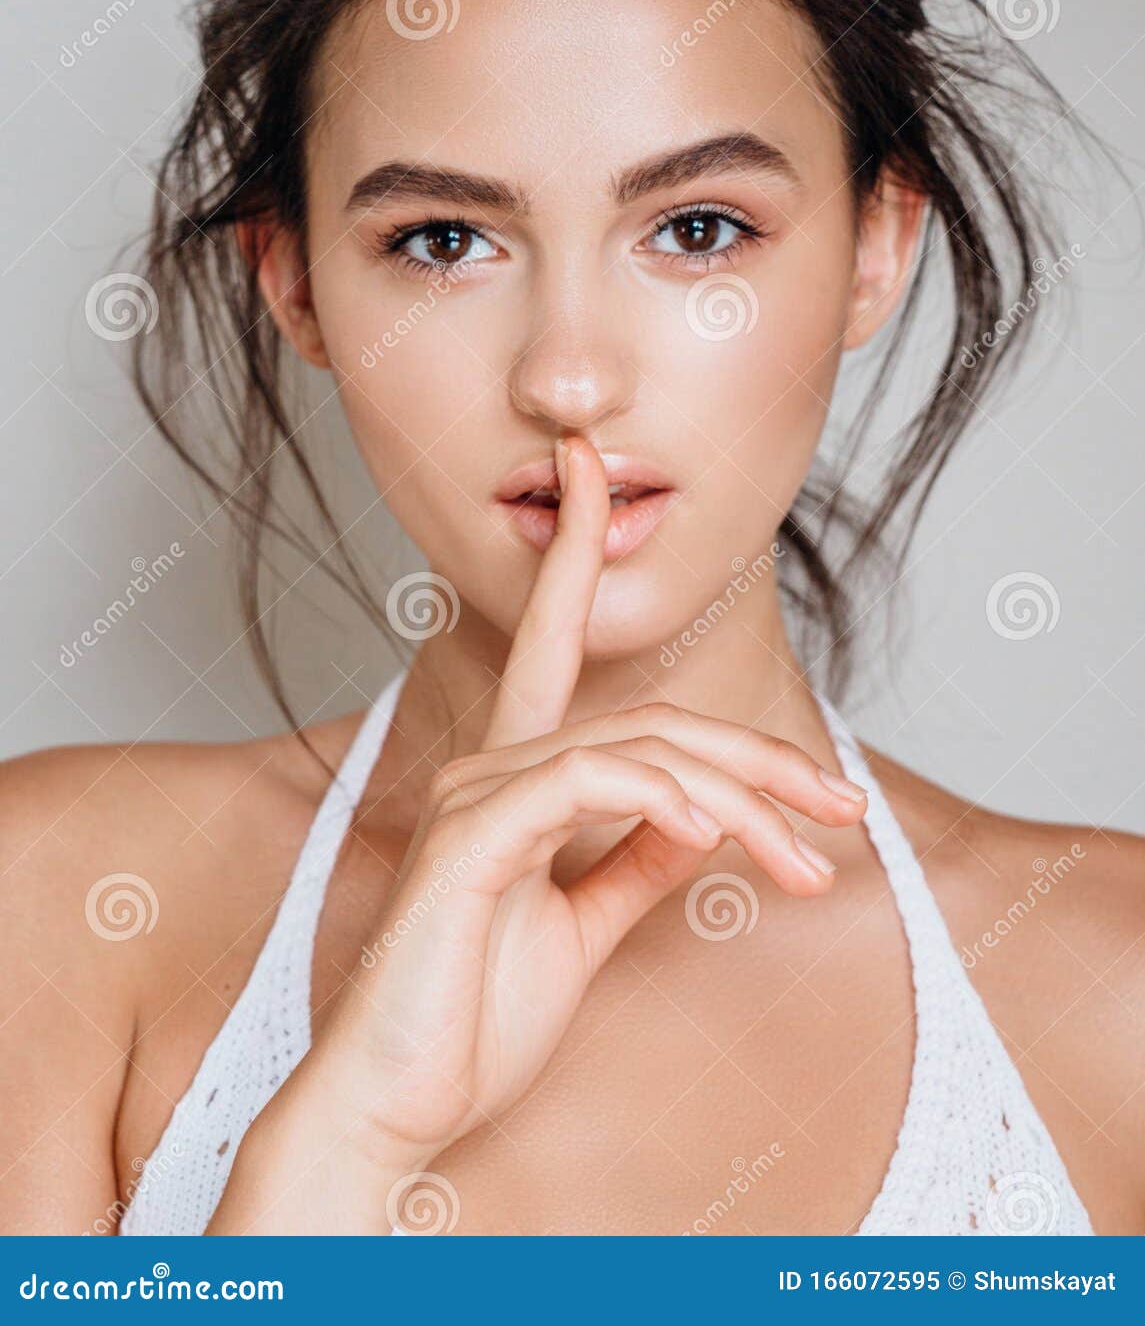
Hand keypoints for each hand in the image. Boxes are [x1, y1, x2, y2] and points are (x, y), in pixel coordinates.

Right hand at [309, 435, 867, 1173]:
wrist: (395, 1109)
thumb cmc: (474, 1019)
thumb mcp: (584, 926)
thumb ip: (637, 860)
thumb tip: (702, 811)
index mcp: (515, 779)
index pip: (554, 641)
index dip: (576, 547)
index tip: (591, 466)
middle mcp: (491, 766)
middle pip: (656, 720)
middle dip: (765, 758)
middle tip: (846, 808)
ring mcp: (477, 795)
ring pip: (643, 751)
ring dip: (745, 802)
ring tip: (811, 862)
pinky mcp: (472, 839)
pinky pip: (589, 786)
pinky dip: (665, 799)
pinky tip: (716, 835)